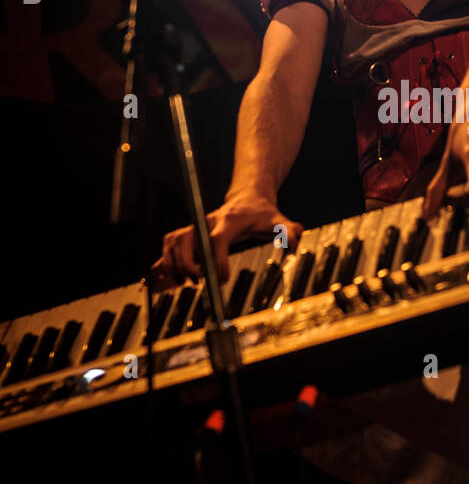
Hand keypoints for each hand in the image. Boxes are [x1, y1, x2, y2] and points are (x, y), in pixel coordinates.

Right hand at [151, 193, 302, 288]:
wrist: (247, 200)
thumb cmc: (263, 214)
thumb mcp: (279, 220)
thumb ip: (289, 231)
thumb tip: (294, 241)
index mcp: (229, 221)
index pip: (216, 239)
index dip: (216, 259)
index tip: (221, 278)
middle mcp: (206, 221)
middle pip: (186, 239)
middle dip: (187, 263)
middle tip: (197, 282)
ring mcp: (195, 227)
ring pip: (172, 242)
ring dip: (172, 264)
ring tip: (183, 283)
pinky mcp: (188, 235)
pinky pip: (167, 246)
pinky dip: (162, 263)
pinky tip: (159, 279)